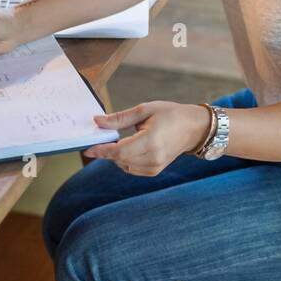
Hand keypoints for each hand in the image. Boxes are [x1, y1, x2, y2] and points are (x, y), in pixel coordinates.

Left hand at [83, 101, 213, 175]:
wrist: (193, 128)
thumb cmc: (170, 114)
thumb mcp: (144, 110)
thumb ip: (120, 118)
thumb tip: (97, 122)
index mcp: (151, 141)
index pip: (119, 151)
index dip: (101, 151)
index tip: (87, 149)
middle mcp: (153, 157)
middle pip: (119, 159)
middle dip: (106, 151)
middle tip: (98, 139)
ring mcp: (155, 167)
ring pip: (124, 166)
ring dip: (115, 155)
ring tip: (116, 140)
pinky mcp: (155, 171)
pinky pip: (132, 168)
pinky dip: (125, 160)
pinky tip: (128, 147)